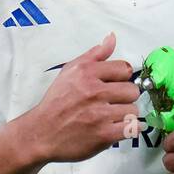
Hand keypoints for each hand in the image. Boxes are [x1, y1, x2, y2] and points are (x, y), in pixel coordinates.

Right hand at [21, 33, 139, 163]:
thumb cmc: (57, 102)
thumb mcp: (70, 71)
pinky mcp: (104, 134)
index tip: (114, 85)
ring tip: (112, 116)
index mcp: (87, 73)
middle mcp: (94, 91)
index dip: (121, 78)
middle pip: (132, 90)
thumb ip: (94, 55)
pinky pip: (132, 128)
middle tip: (112, 102)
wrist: (41, 133)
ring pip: (133, 110)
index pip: (124, 69)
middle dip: (125, 97)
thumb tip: (112, 38)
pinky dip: (129, 130)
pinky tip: (120, 127)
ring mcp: (100, 114)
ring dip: (125, 115)